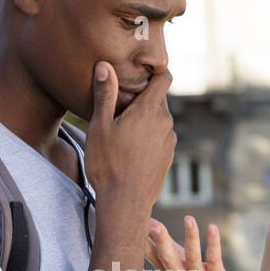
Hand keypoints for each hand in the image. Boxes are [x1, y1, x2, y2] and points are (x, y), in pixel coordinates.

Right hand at [84, 62, 175, 215]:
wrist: (125, 204)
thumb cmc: (109, 164)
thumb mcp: (100, 127)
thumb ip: (105, 94)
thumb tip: (105, 66)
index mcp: (150, 111)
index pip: (164, 78)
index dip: (155, 71)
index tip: (141, 71)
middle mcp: (165, 123)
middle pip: (158, 100)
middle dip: (142, 99)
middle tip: (119, 107)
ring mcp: (169, 142)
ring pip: (159, 120)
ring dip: (145, 120)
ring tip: (122, 131)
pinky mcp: (168, 157)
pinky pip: (160, 137)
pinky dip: (148, 137)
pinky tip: (130, 150)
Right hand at [145, 215, 233, 270]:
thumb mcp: (173, 269)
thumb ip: (161, 247)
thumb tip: (149, 223)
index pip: (153, 256)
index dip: (143, 242)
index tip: (135, 225)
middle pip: (168, 259)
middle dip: (161, 242)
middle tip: (153, 225)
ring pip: (193, 257)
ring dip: (190, 238)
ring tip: (188, 219)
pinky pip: (214, 260)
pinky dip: (213, 244)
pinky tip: (212, 228)